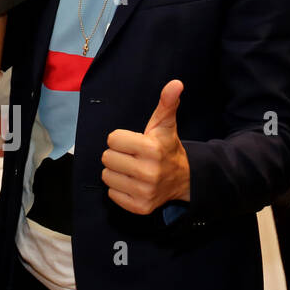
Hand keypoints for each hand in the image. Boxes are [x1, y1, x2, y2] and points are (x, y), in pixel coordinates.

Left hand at [102, 79, 189, 214]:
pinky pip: (112, 194)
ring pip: (106, 176)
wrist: (184, 180)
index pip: (112, 139)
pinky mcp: (140, 207)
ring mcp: (145, 192)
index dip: (121, 139)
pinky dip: (119, 189)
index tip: (135, 143)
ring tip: (133, 170)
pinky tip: (133, 183)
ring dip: (116, 172)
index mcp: (152, 149)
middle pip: (106, 158)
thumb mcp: (165, 125)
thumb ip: (167, 103)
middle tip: (133, 157)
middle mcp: (149, 172)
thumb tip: (176, 82)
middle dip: (117, 155)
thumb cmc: (166, 148)